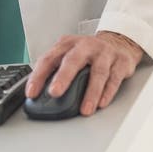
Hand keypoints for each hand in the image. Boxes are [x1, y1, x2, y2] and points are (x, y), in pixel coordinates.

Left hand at [25, 31, 143, 115]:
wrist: (118, 42)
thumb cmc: (89, 52)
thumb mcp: (70, 53)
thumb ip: (56, 69)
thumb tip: (40, 93)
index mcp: (67, 44)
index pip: (49, 58)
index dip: (38, 75)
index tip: (31, 92)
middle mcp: (85, 46)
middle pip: (73, 60)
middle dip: (63, 77)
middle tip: (54, 92)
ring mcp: (104, 53)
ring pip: (98, 72)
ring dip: (91, 92)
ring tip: (85, 109)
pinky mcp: (120, 62)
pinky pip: (114, 78)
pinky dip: (108, 92)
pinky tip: (101, 103)